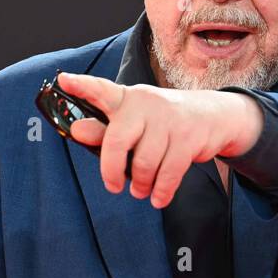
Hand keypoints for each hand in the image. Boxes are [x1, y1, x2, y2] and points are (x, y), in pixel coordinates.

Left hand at [55, 72, 263, 207]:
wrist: (214, 115)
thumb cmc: (163, 122)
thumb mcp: (134, 122)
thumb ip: (104, 130)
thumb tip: (76, 131)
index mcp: (127, 99)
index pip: (101, 90)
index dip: (82, 86)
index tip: (63, 80)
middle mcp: (146, 104)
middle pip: (117, 141)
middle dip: (112, 170)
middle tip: (113, 186)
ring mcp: (169, 120)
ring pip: (145, 163)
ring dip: (141, 184)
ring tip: (141, 190)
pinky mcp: (188, 138)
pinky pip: (169, 173)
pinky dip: (161, 191)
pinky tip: (158, 198)